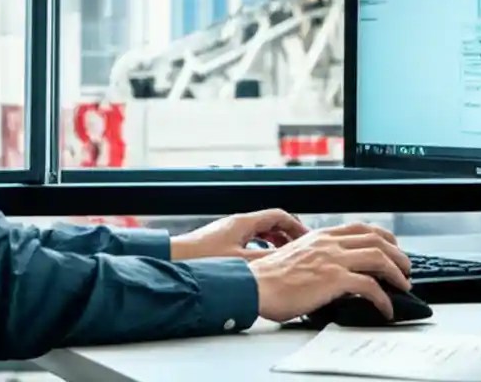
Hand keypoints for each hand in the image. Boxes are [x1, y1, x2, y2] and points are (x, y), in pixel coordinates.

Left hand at [170, 209, 308, 260]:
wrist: (173, 261)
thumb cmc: (202, 260)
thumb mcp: (242, 263)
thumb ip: (267, 261)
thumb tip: (289, 262)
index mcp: (244, 222)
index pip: (279, 215)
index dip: (296, 226)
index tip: (307, 239)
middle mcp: (237, 223)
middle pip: (270, 223)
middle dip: (287, 235)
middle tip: (299, 250)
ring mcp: (228, 232)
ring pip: (259, 233)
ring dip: (274, 243)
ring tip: (284, 258)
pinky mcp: (220, 242)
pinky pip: (248, 241)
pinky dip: (260, 249)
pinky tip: (260, 265)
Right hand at [247, 222, 410, 321]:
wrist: (254, 286)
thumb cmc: (267, 278)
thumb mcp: (295, 256)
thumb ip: (316, 257)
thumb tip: (331, 270)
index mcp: (320, 236)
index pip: (361, 228)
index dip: (383, 236)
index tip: (392, 246)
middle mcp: (330, 243)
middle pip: (377, 239)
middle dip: (398, 253)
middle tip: (406, 268)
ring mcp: (333, 259)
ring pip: (379, 257)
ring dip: (397, 273)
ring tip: (404, 285)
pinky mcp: (334, 279)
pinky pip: (370, 286)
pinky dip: (383, 298)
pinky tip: (386, 308)